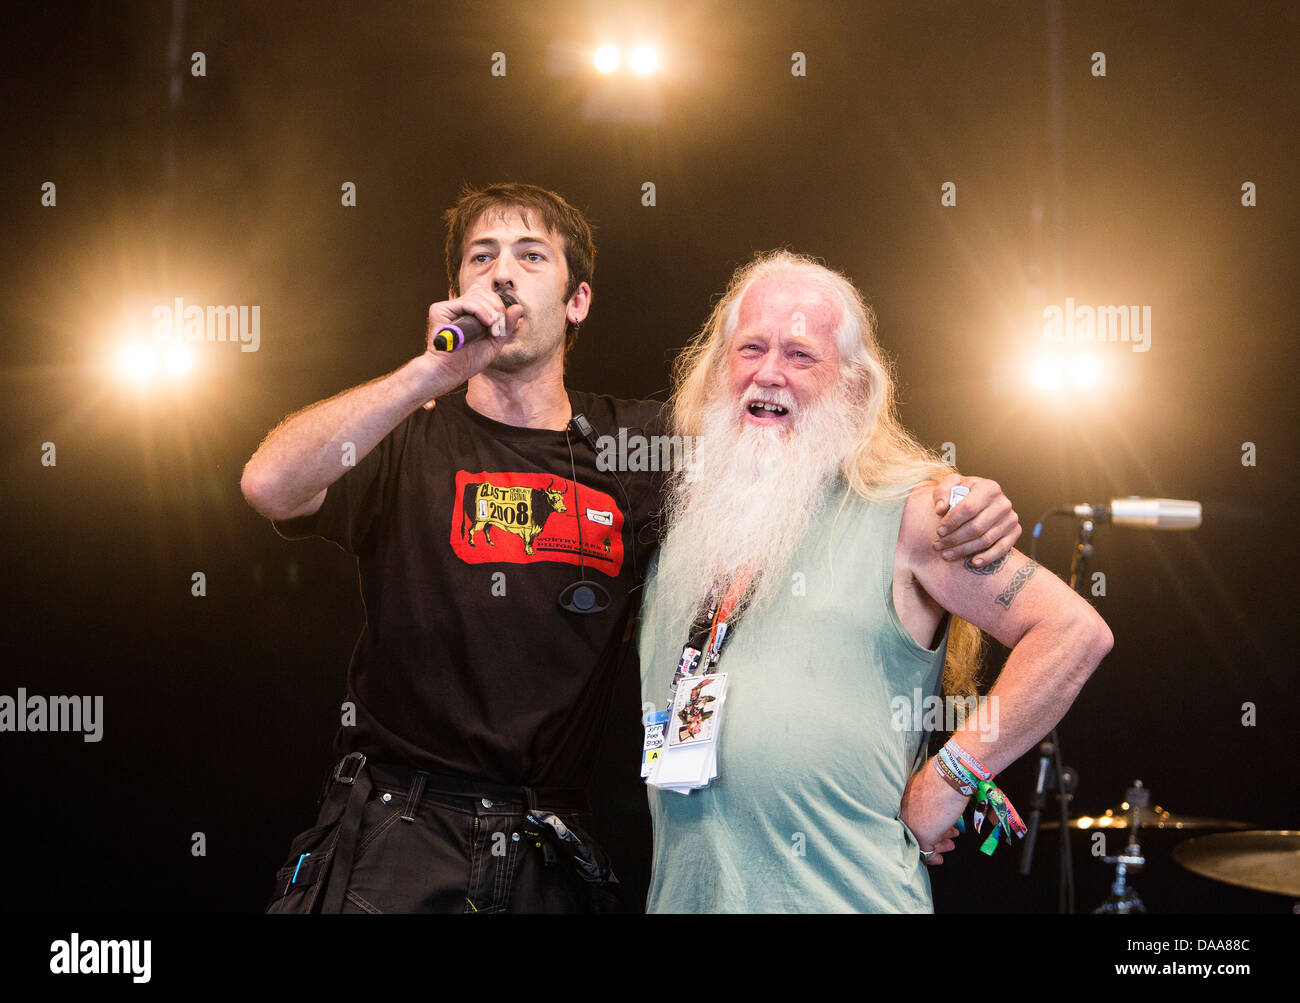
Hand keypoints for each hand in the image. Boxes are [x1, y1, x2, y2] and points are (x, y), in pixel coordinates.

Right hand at [417, 288, 524, 408]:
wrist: (450, 372)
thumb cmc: (469, 361)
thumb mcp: (494, 343)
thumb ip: (506, 326)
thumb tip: (519, 307)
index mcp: (469, 312)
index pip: (487, 296)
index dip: (498, 305)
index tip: (502, 325)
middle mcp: (458, 307)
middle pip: (483, 292)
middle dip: (497, 307)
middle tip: (499, 325)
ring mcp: (448, 307)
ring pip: (476, 295)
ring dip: (490, 310)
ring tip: (493, 327)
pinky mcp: (439, 310)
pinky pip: (466, 302)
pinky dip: (480, 310)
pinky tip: (487, 322)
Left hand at [899, 757, 968, 864]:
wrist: (950, 777)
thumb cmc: (942, 778)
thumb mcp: (929, 789)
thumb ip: (926, 801)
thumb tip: (934, 808)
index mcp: (903, 800)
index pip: (910, 819)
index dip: (924, 825)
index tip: (934, 830)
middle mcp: (904, 813)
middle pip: (915, 831)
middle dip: (933, 836)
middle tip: (946, 840)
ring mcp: (911, 824)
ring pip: (921, 841)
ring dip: (937, 844)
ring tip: (949, 844)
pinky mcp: (922, 835)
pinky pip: (926, 851)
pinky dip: (933, 857)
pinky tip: (940, 859)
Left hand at [930, 473, 1020, 566]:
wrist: (980, 499)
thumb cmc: (962, 492)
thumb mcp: (951, 485)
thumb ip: (942, 492)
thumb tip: (941, 509)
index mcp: (989, 488)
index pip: (968, 508)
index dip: (952, 522)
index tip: (938, 532)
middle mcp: (1003, 503)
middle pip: (976, 527)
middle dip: (954, 539)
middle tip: (937, 546)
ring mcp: (1011, 518)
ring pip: (986, 540)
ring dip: (964, 550)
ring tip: (946, 554)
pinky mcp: (1015, 532)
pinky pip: (1002, 549)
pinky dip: (988, 557)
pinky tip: (973, 563)